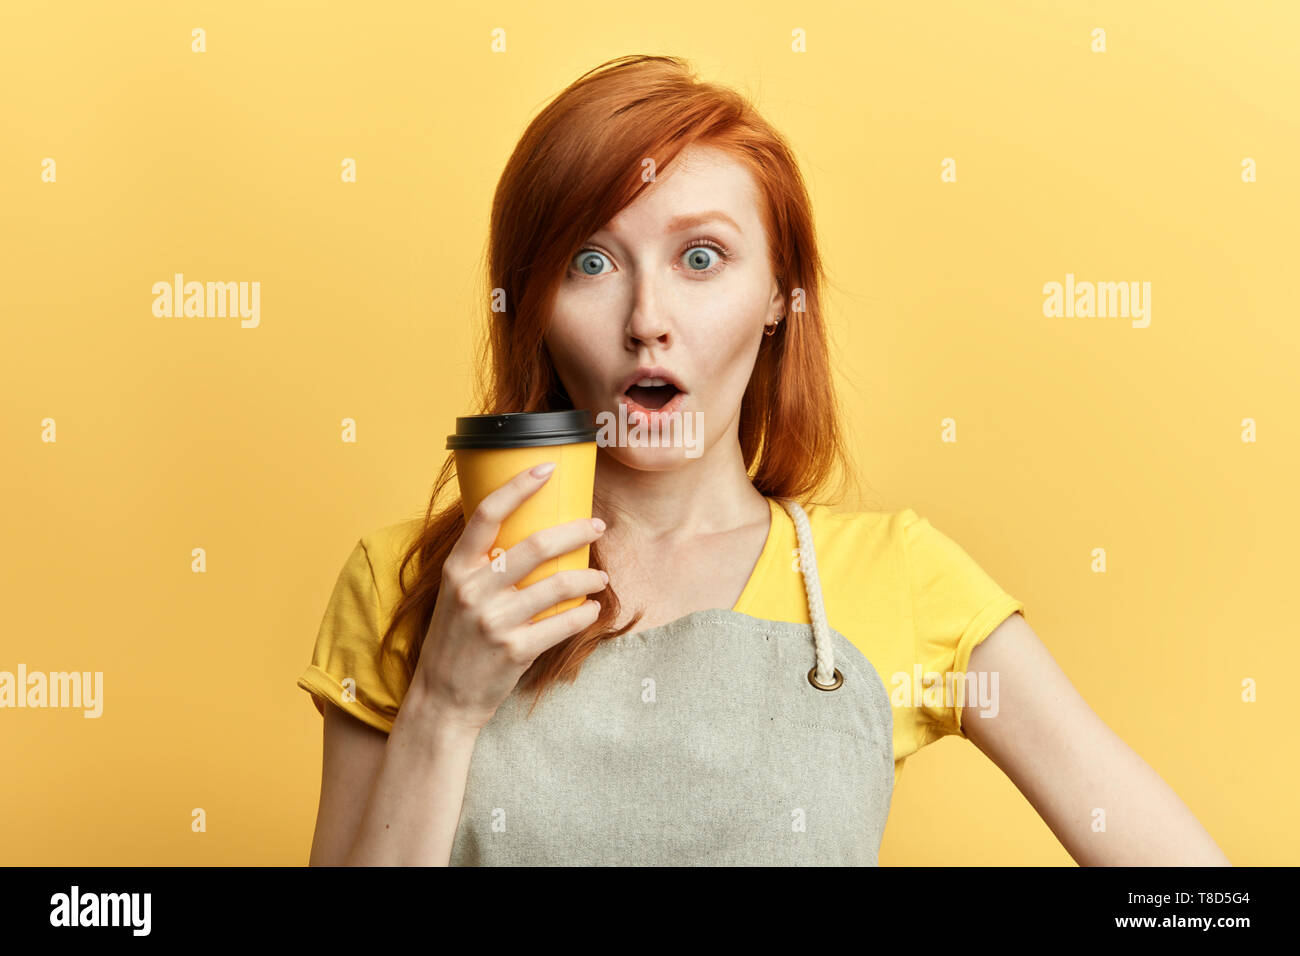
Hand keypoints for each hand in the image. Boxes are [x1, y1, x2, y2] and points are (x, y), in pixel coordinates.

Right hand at [412, 461, 606, 731]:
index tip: (547, 467)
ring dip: (588, 576)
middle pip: (535, 545)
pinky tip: (591, 610)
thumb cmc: (454, 640)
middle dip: (575, 530)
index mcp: (457, 568)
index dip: (519, 486)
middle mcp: (473, 590)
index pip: (487, 513)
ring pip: (557, 585)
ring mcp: (494, 621)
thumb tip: (528, 531)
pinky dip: (584, 614)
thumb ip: (482, 564)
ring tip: (600, 576)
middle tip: (597, 526)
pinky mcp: (514, 650)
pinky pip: (563, 624)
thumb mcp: (455, 594)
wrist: (442, 698)